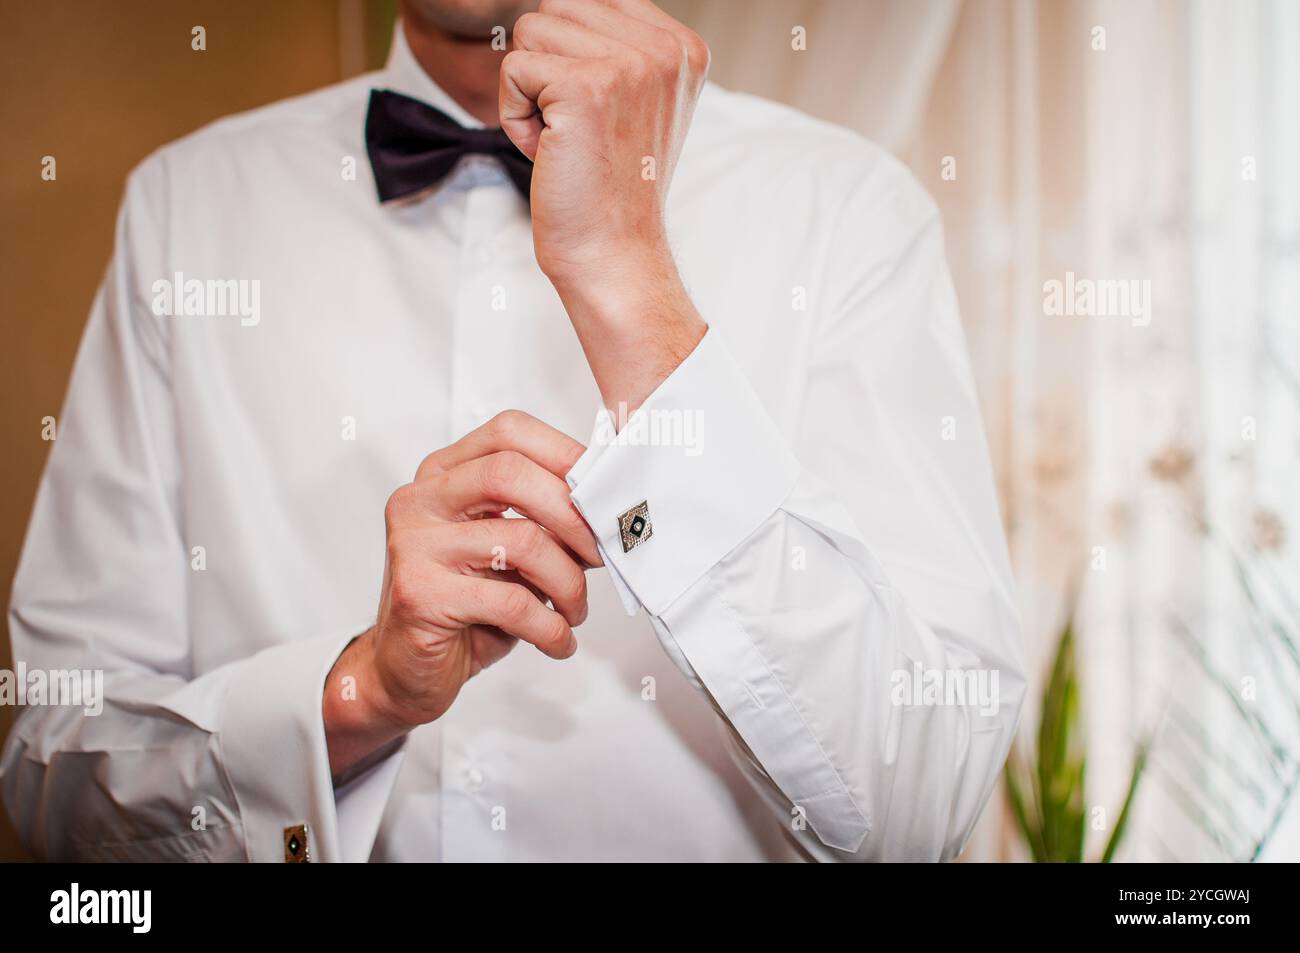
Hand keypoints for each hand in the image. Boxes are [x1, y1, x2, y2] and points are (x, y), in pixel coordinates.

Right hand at [323, 410, 600, 776]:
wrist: (405, 670)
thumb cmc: (466, 607)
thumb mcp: (509, 552)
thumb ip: (543, 519)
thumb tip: (606, 505)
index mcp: (442, 474)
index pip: (508, 433)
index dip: (566, 455)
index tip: (603, 493)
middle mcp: (420, 499)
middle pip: (510, 474)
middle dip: (572, 516)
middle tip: (598, 555)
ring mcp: (413, 544)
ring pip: (522, 541)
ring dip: (568, 583)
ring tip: (575, 609)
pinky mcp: (418, 593)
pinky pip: (511, 602)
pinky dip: (550, 626)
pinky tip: (558, 640)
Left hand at [500, 0, 709, 411]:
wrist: (614, 254)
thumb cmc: (613, 188)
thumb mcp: (634, 103)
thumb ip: (615, 46)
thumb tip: (557, 9)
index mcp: (682, 46)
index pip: (591, 1)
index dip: (570, 57)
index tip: (596, 117)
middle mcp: (664, 48)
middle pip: (557, 10)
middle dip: (546, 71)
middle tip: (578, 133)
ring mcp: (629, 64)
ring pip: (531, 32)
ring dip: (530, 94)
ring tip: (566, 141)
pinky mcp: (584, 87)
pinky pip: (513, 70)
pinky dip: (515, 117)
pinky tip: (550, 153)